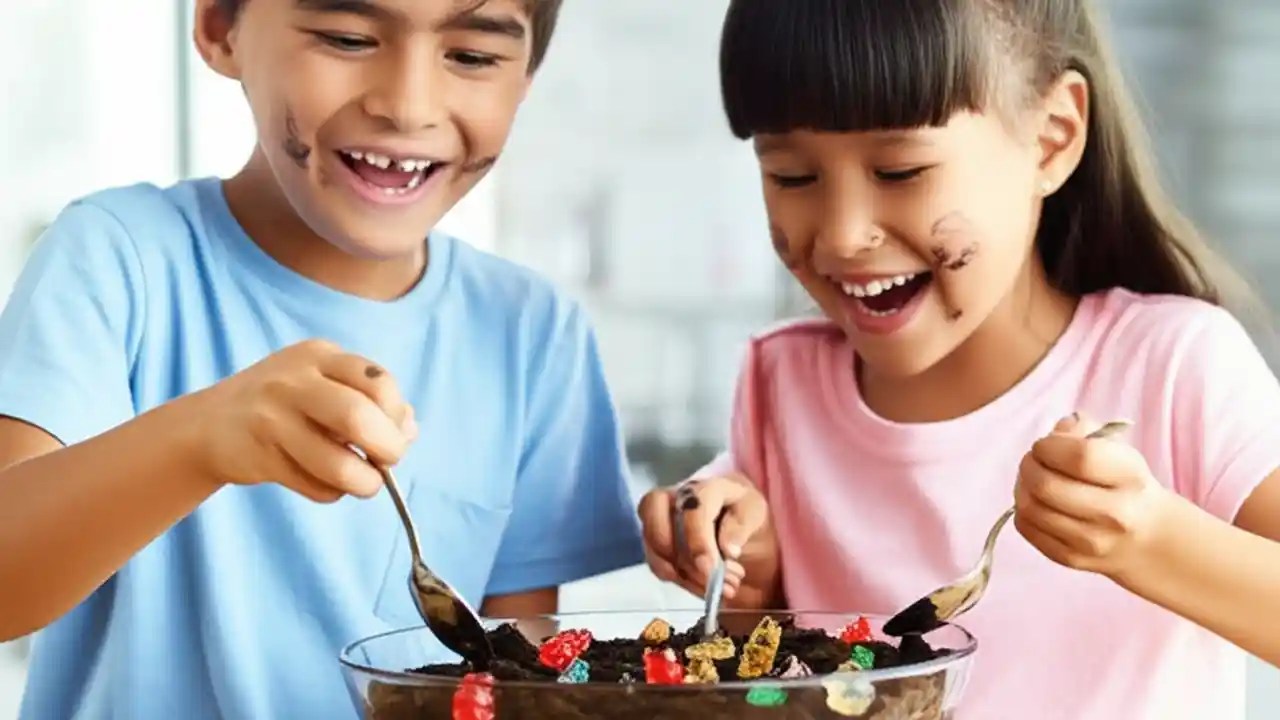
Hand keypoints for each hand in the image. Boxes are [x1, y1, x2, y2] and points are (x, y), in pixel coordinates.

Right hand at [187, 339, 416, 502]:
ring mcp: (271, 418)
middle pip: (357, 417)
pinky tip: (327, 483)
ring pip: (336, 462)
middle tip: (389, 461)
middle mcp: (293, 380)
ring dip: (364, 482)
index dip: (397, 414)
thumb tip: (409, 429)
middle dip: (387, 447)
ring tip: (365, 482)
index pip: (378, 381)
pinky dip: (333, 492)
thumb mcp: (324, 385)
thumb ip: (370, 401)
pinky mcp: (258, 455)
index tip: (398, 433)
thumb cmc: (284, 405)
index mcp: (319, 356)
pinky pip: (314, 485)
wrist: (207, 424)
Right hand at [637, 473, 780, 607]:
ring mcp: (662, 518)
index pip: (692, 507)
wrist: (744, 534)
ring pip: (655, 544)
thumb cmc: (748, 517)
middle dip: (678, 552)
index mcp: (706, 486)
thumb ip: (742, 525)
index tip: (709, 569)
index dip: (697, 540)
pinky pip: (658, 563)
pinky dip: (682, 582)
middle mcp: (676, 496)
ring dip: (685, 574)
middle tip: (709, 578)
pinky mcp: (658, 544)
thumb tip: (727, 549)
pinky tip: (705, 587)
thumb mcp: (755, 515)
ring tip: (721, 588)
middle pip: (652, 509)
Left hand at [1014, 412, 1173, 580]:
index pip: (1079, 457)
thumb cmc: (1125, 484)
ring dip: (1022, 485)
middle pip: (1046, 485)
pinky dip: (1022, 508)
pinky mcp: (1071, 558)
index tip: (1046, 444)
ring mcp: (1092, 541)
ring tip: (1032, 478)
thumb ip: (1083, 431)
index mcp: (1130, 478)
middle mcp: (1114, 514)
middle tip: (1033, 460)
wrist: (1148, 537)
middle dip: (1029, 464)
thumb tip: (1054, 434)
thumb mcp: (1118, 450)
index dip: (1050, 445)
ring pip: (1030, 507)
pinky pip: (1026, 527)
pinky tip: (1036, 500)